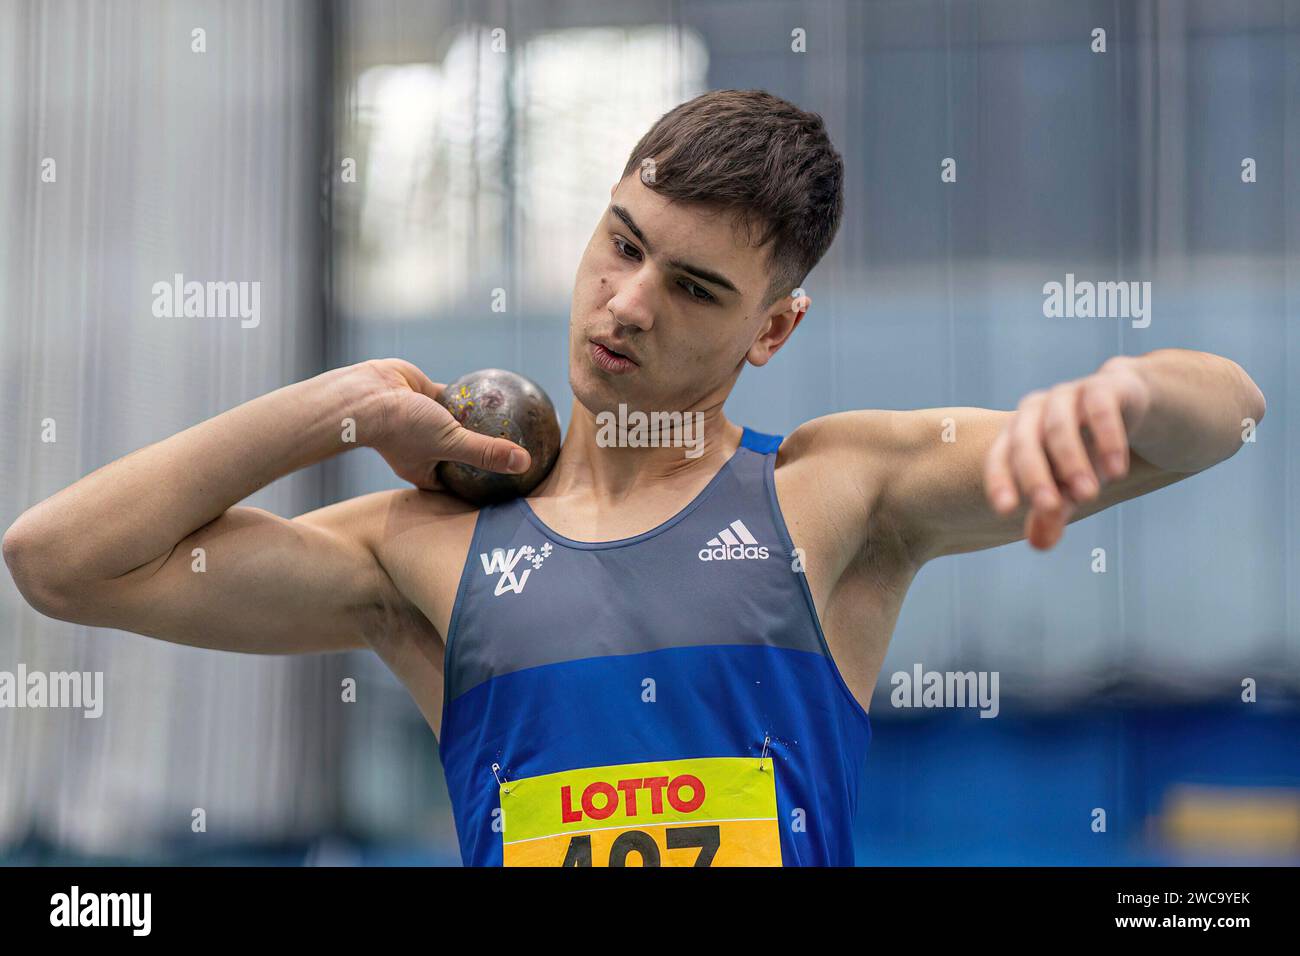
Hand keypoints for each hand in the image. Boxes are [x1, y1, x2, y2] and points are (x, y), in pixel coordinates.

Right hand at [359, 359, 530, 490]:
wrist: (366, 396)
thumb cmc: (403, 428)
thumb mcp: (450, 444)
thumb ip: (486, 454)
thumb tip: (525, 464)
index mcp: (426, 472)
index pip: (461, 485)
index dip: (482, 488)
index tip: (508, 487)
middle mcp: (425, 450)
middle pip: (464, 455)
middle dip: (487, 454)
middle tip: (519, 454)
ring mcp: (426, 423)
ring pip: (462, 424)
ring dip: (481, 422)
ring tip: (513, 423)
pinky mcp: (426, 397)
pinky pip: (455, 397)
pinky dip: (471, 395)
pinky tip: (498, 390)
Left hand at [983, 357, 1150, 549]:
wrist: (1129, 403)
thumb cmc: (1087, 448)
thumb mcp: (1070, 483)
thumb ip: (1054, 511)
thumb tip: (1039, 545)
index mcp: (1018, 433)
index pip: (999, 457)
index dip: (999, 482)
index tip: (1005, 512)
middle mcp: (1035, 410)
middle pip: (1024, 442)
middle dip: (1035, 476)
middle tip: (1050, 508)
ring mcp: (1068, 394)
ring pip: (1058, 425)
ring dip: (1071, 461)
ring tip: (1088, 496)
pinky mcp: (1104, 385)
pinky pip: (1099, 408)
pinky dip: (1107, 439)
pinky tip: (1116, 470)